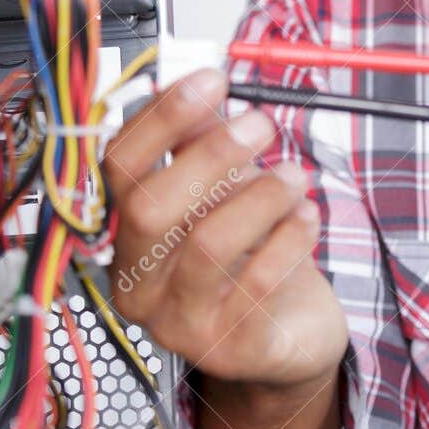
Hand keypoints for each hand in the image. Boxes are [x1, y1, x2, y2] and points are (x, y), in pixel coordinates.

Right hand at [101, 67, 347, 393]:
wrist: (289, 339)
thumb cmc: (252, 261)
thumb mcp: (226, 198)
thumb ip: (207, 148)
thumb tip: (201, 87)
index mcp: (128, 237)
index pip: (119, 169)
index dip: (162, 119)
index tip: (211, 81)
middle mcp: (139, 283)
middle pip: (151, 208)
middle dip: (210, 155)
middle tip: (261, 125)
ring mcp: (180, 322)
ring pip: (208, 244)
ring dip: (260, 196)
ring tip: (294, 176)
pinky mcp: (231, 347)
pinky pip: (259, 281)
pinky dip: (290, 237)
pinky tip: (308, 217)